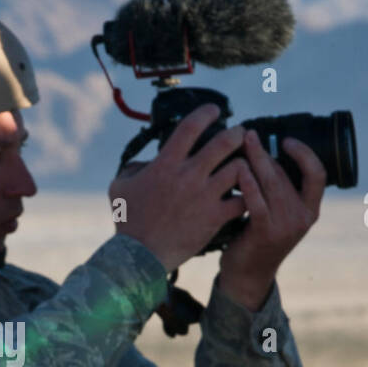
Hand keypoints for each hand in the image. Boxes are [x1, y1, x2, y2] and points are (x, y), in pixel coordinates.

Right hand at [108, 103, 250, 271]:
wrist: (139, 255)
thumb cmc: (127, 221)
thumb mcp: (119, 187)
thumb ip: (133, 168)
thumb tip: (144, 163)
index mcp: (166, 163)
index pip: (191, 126)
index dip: (206, 113)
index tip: (215, 111)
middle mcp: (188, 175)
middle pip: (225, 142)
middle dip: (236, 134)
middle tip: (239, 135)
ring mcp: (204, 196)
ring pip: (239, 168)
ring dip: (244, 165)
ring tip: (244, 166)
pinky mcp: (214, 217)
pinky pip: (242, 200)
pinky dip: (247, 196)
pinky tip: (246, 195)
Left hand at [218, 132, 326, 309]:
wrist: (247, 274)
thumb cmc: (258, 237)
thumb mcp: (277, 212)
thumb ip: (278, 188)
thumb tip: (263, 150)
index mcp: (311, 209)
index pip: (318, 174)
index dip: (304, 153)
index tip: (286, 139)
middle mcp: (303, 216)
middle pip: (287, 174)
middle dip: (266, 152)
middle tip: (248, 134)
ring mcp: (285, 226)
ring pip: (272, 184)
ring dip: (255, 161)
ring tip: (241, 144)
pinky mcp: (265, 233)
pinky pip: (257, 202)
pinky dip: (248, 183)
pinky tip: (239, 169)